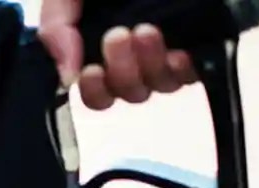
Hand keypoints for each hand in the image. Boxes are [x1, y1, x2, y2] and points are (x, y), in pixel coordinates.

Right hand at [38, 0, 199, 109]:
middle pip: (126, 92)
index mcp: (98, 39)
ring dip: (149, 66)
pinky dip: (182, 68)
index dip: (93, 91)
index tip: (90, 70)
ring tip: (147, 30)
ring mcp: (168, 43)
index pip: (96, 90)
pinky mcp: (201, 36)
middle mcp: (133, 48)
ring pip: (157, 85)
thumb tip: (65, 76)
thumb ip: (56, 25)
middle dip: (121, 71)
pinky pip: (193, 72)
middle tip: (119, 33)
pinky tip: (177, 51)